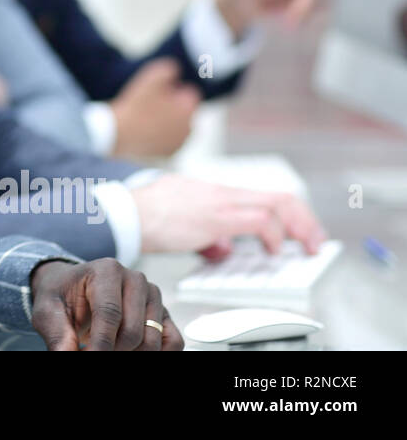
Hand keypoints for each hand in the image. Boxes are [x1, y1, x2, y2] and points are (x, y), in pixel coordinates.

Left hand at [30, 258, 182, 350]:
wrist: (72, 290)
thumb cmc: (61, 298)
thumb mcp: (48, 312)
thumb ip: (58, 335)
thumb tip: (66, 355)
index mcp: (107, 270)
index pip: (110, 314)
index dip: (100, 345)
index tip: (88, 357)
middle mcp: (135, 279)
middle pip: (132, 332)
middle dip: (111, 352)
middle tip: (91, 350)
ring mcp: (153, 296)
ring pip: (152, 341)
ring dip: (130, 354)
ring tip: (106, 348)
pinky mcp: (164, 313)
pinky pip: (173, 342)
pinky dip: (155, 354)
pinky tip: (131, 351)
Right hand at [110, 58, 199, 156]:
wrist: (116, 135)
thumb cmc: (134, 106)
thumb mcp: (150, 79)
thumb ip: (169, 70)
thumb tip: (176, 70)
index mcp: (188, 109)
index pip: (190, 94)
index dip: (174, 91)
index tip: (158, 93)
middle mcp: (190, 128)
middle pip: (185, 112)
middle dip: (174, 107)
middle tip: (150, 106)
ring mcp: (180, 143)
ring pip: (179, 127)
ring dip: (169, 122)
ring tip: (146, 120)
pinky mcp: (169, 154)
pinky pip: (170, 141)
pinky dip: (162, 137)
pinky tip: (146, 132)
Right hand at [131, 173, 326, 254]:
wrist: (128, 212)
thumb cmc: (149, 216)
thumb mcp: (184, 222)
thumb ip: (208, 233)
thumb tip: (222, 248)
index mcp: (217, 193)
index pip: (265, 196)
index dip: (291, 214)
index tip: (302, 233)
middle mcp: (224, 193)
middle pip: (280, 197)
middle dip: (305, 221)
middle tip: (315, 242)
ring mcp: (222, 202)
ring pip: (276, 205)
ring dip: (298, 228)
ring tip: (304, 247)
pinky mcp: (217, 216)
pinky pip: (259, 220)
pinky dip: (274, 235)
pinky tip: (273, 250)